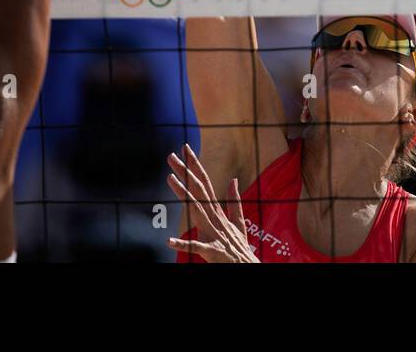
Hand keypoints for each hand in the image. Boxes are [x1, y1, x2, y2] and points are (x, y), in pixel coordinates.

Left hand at [166, 145, 257, 262]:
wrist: (246, 267)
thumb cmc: (238, 247)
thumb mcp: (238, 221)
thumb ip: (234, 201)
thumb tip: (234, 180)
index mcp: (218, 211)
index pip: (205, 183)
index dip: (195, 166)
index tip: (186, 150)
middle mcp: (215, 218)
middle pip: (198, 190)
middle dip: (185, 172)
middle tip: (172, 156)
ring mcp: (213, 233)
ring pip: (196, 210)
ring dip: (183, 194)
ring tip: (170, 178)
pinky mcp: (211, 251)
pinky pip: (195, 247)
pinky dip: (183, 244)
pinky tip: (169, 241)